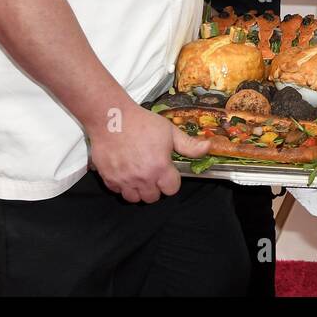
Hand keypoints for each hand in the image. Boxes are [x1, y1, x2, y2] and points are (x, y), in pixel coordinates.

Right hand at [88, 103, 209, 203]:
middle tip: (153, 172)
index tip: (168, 172)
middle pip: (153, 197)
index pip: (171, 189)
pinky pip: (118, 192)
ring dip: (139, 190)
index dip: (171, 181)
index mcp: (160, 167)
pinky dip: (123, 186)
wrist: (112, 118)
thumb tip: (207, 148)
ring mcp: (124, 180)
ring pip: (135, 198)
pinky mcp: (109, 179)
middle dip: (156, 187)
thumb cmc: (142, 123)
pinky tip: (126, 173)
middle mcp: (142, 177)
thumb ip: (189, 145)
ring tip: (140, 175)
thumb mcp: (170, 131)